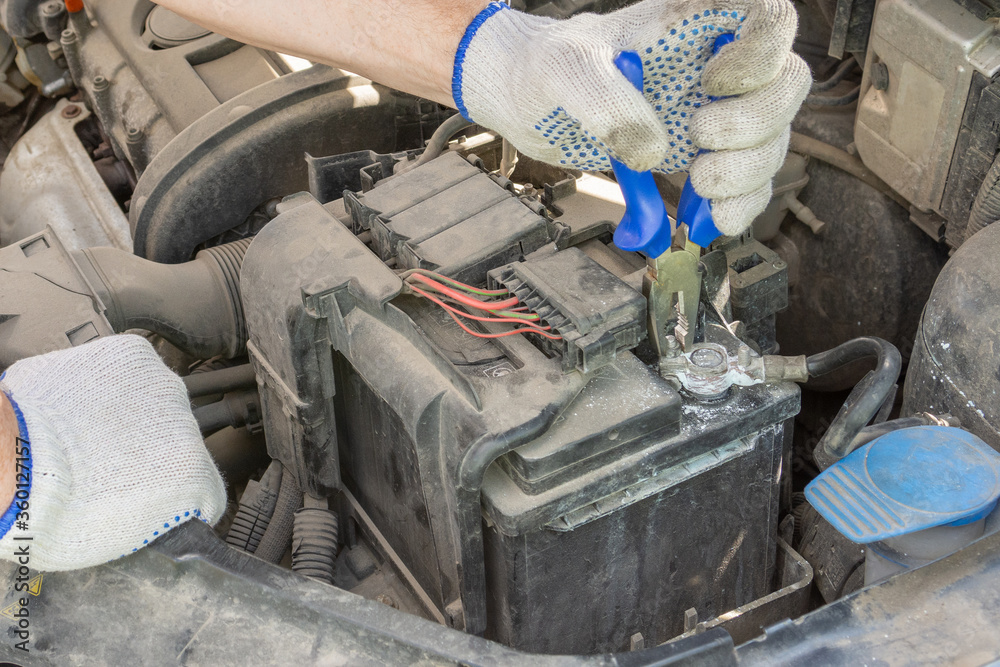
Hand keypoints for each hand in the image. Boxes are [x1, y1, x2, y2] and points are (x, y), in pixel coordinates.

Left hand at [0, 335, 225, 570]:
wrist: (8, 458)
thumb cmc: (49, 507)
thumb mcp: (118, 537)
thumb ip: (154, 516)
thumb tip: (156, 509)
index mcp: (191, 474)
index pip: (204, 488)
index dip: (174, 496)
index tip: (152, 499)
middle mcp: (187, 423)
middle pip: (178, 440)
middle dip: (151, 452)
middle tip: (110, 467)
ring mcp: (160, 385)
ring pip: (157, 403)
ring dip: (134, 416)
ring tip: (92, 433)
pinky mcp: (132, 355)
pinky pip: (132, 372)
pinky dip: (113, 385)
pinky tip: (86, 406)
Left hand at [454, 0, 810, 235]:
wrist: (529, 104)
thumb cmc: (546, 68)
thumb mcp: (564, 72)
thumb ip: (605, 102)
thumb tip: (653, 151)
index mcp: (690, 21)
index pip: (767, 13)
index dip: (761, 51)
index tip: (713, 85)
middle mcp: (716, 63)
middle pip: (787, 83)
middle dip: (754, 126)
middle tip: (698, 143)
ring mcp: (717, 112)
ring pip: (774, 140)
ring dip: (746, 175)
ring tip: (695, 187)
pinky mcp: (706, 158)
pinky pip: (749, 184)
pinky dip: (737, 208)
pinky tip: (710, 221)